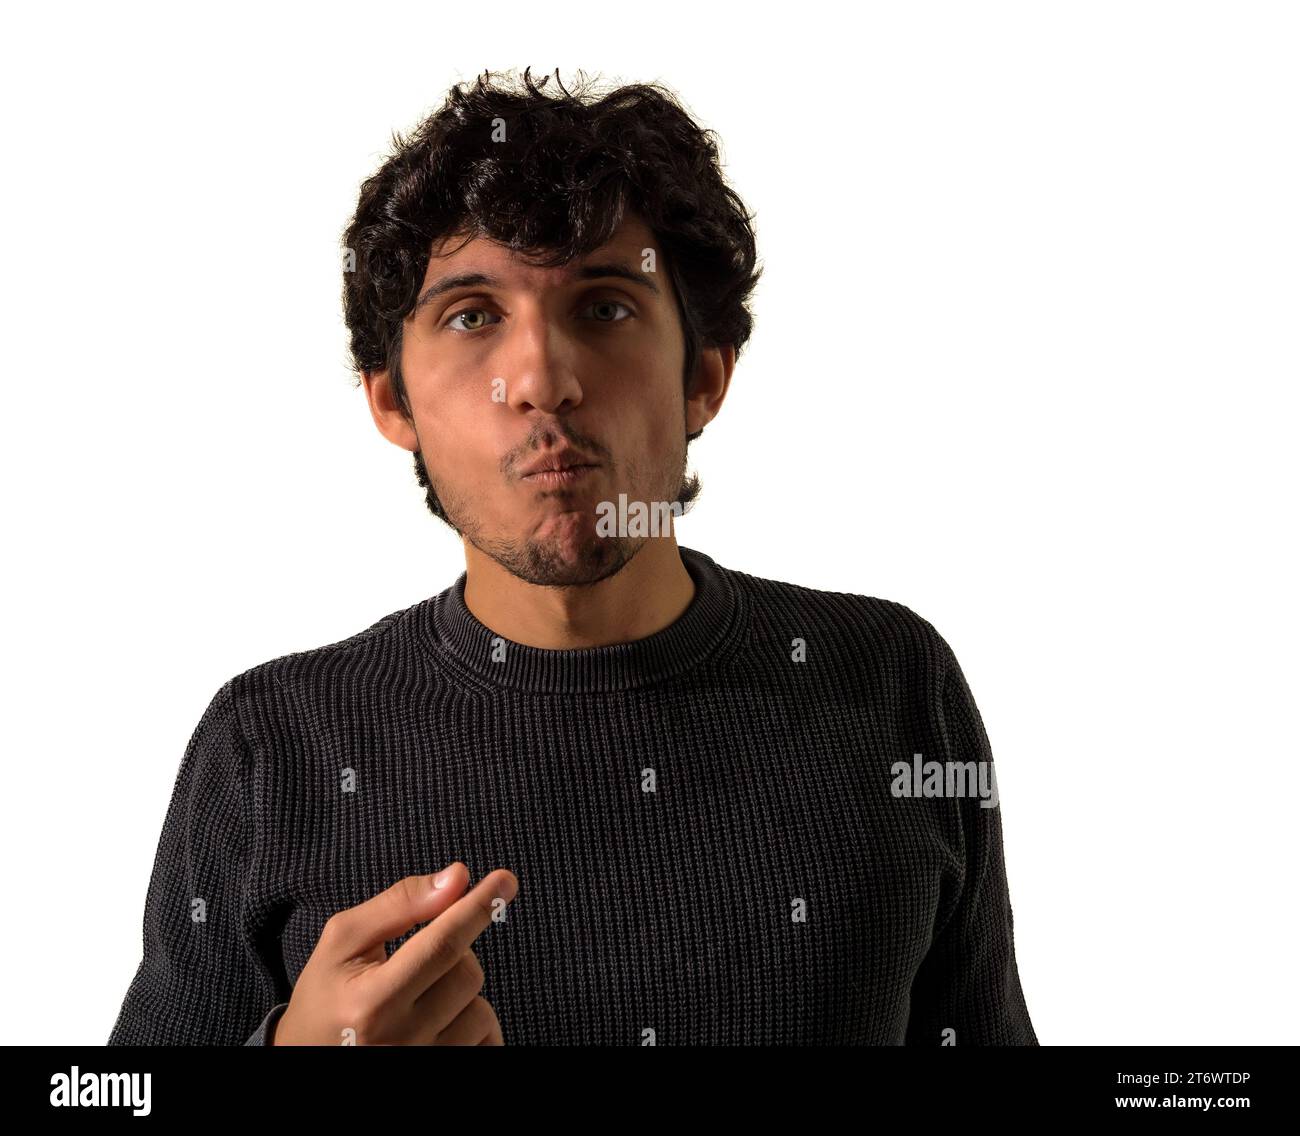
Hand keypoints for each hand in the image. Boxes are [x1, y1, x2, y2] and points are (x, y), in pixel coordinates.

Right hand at [271, 863, 516, 1044]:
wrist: (306, 1056)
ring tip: (420, 998)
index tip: (505, 881)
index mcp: (372, 1001)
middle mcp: (400, 1040)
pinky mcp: (439, 1075)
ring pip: (481, 1010)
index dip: (477, 908)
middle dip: (455, 953)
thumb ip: (401, 903)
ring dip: (461, 992)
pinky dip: (474, 1024)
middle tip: (419, 961)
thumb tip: (457, 878)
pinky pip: (487, 1043)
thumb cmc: (325, 993)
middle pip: (468, 974)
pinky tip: (443, 1020)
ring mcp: (422, 1063)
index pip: (442, 945)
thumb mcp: (344, 939)